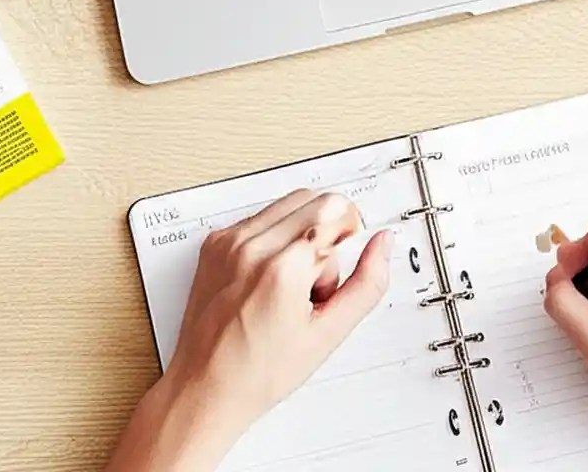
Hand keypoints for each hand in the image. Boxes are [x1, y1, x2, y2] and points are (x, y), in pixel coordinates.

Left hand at [106, 190, 392, 471]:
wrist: (206, 387)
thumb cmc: (256, 372)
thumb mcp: (328, 334)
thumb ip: (367, 284)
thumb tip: (382, 245)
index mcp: (282, 268)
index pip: (335, 209)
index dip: (349, 234)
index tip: (341, 263)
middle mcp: (250, 247)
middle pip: (314, 200)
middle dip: (328, 232)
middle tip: (319, 279)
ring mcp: (227, 243)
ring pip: (287, 205)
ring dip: (301, 233)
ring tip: (295, 281)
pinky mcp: (213, 244)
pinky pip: (259, 219)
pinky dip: (274, 239)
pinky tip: (271, 279)